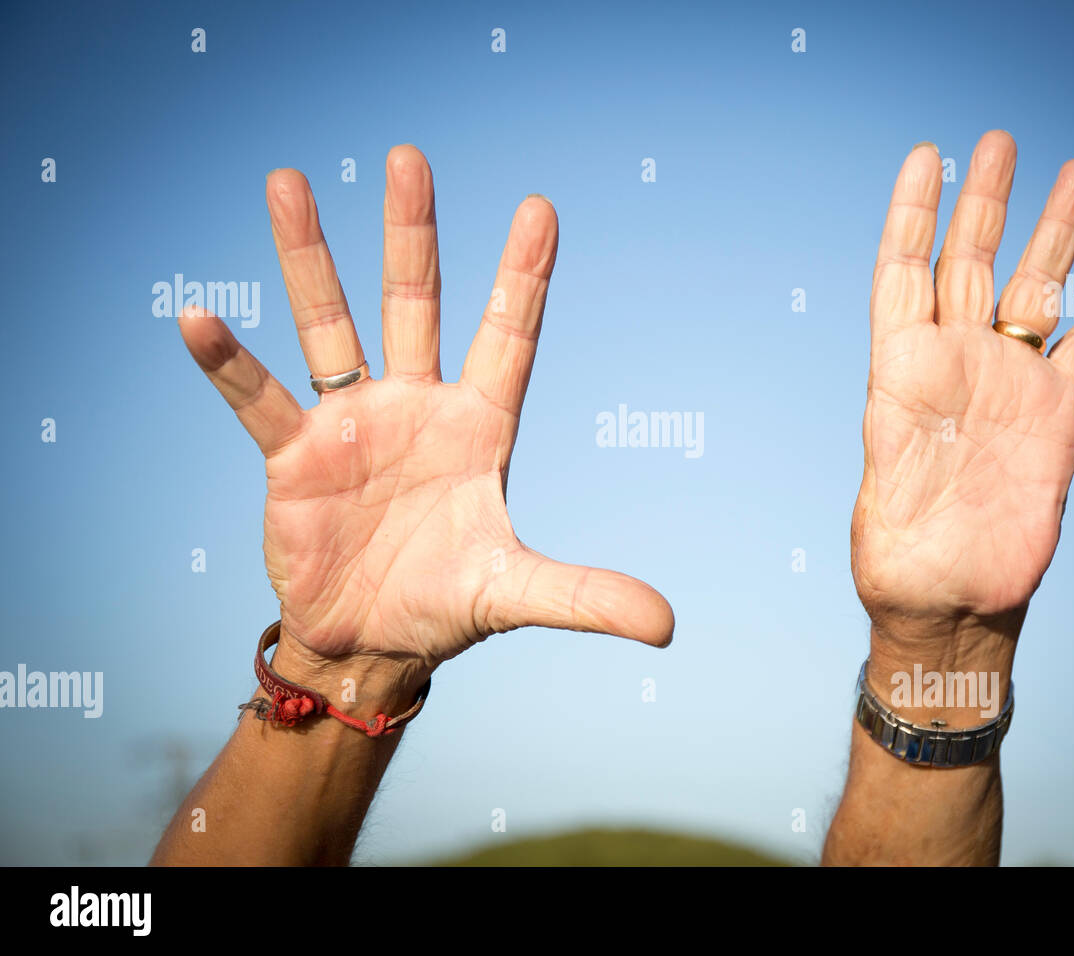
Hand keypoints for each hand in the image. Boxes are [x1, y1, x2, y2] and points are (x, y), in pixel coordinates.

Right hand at [178, 145, 673, 683]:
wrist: (368, 643)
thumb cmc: (445, 605)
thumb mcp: (516, 593)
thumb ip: (586, 596)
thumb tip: (668, 625)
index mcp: (478, 427)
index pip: (509, 337)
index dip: (523, 277)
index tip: (541, 208)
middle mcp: (416, 408)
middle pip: (413, 303)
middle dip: (411, 234)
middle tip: (408, 158)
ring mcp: (352, 424)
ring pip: (330, 325)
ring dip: (309, 258)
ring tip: (288, 183)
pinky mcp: (294, 456)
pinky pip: (259, 398)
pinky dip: (230, 364)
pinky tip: (198, 319)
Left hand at [853, 131, 1073, 654]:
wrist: (955, 604)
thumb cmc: (903, 568)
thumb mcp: (879, 517)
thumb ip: (891, 471)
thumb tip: (899, 449)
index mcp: (900, 378)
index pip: (904, 276)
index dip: (914, 215)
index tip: (927, 157)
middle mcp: (956, 368)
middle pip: (972, 264)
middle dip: (987, 202)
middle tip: (1003, 141)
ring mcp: (1009, 386)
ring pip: (1035, 292)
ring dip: (1056, 234)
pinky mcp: (1057, 418)